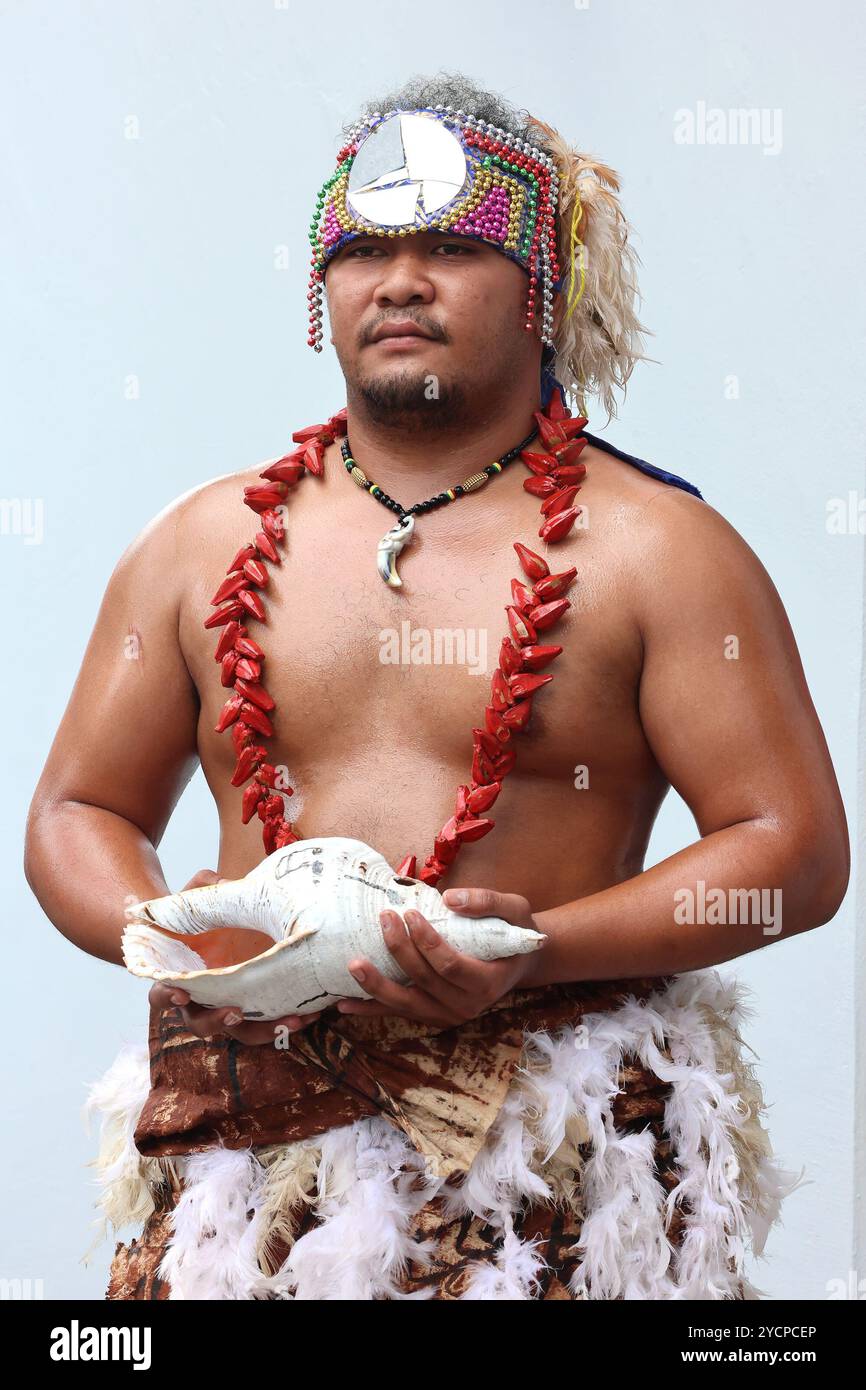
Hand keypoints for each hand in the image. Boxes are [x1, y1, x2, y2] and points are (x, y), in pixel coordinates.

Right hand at [147, 868, 322, 1045]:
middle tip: (235, 1013)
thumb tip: (222, 883)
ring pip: (240, 1031)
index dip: (167, 996)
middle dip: (216, 1022)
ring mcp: (229, 1005)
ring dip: (263, 1031)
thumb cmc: (205, 911)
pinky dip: (286, 1022)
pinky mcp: (256, 1005)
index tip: (182, 993)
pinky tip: (309, 1014)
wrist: (227, 922)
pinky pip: (268, 1022)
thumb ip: (205, 887)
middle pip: (199, 1023)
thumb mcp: (201, 893)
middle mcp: (201, 999)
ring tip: (289, 1020)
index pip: (162, 993)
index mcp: (178, 976)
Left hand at [335, 889, 542, 1027]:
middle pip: (423, 981)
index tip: (409, 913)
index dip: (426, 941)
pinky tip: (343, 1005)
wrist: (519, 963)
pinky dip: (370, 1009)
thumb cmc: (516, 932)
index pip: (449, 965)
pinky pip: (397, 1013)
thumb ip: (487, 902)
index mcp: (487, 983)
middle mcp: (466, 1006)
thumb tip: (450, 898)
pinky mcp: (430, 1015)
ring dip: (376, 986)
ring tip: (353, 964)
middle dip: (399, 949)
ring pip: (405, 1004)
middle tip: (383, 918)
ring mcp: (446, 1015)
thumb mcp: (515, 908)